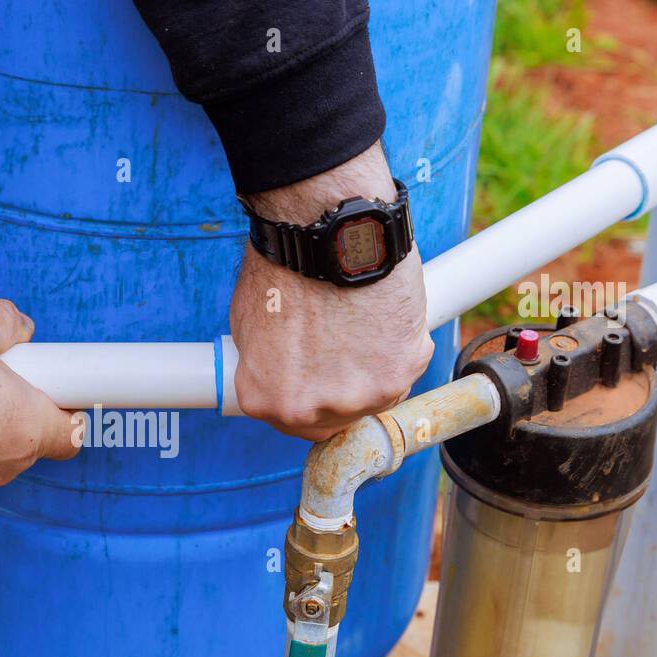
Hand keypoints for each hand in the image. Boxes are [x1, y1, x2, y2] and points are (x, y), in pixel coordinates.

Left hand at [230, 142, 432, 441]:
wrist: (326, 231)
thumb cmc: (284, 267)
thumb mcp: (251, 328)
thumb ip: (268, 367)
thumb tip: (281, 375)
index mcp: (269, 402)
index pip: (294, 424)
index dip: (307, 396)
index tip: (315, 380)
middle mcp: (312, 410)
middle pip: (336, 418)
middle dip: (338, 389)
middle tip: (342, 350)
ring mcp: (360, 396)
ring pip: (376, 396)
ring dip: (372, 369)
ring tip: (362, 325)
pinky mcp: (402, 370)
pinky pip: (405, 367)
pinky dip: (400, 346)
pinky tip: (384, 315)